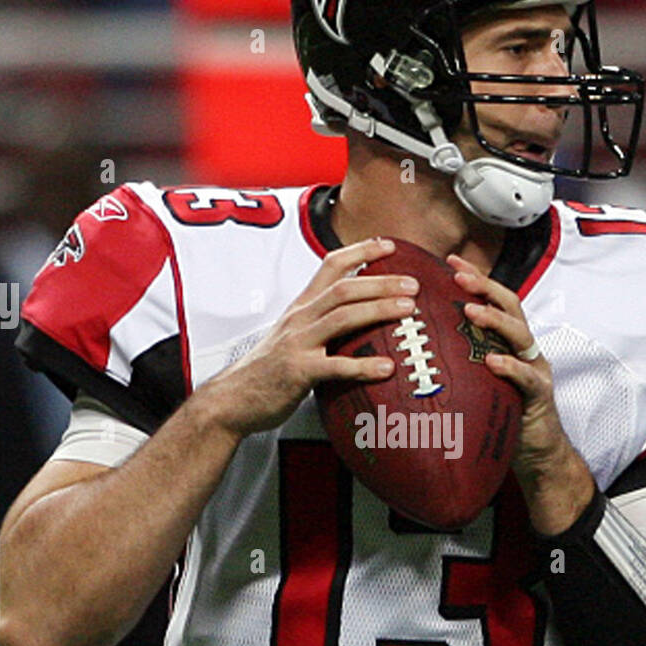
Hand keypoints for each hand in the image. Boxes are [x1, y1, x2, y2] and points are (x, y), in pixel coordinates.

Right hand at [199, 238, 417, 439]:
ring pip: (343, 317)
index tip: (389, 245)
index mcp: (301, 307)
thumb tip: (358, 320)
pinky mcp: (298, 372)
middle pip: (345, 288)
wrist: (232, 400)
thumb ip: (320, 324)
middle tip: (413, 283)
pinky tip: (386, 368)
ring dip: (379, 310)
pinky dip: (363, 366)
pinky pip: (335, 366)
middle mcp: (300, 319)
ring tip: (408, 310)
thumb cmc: (267, 371)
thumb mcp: (292, 336)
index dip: (361, 251)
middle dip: (382, 282)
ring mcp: (298, 344)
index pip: (331, 266)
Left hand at [447, 254, 594, 532]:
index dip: (476, 279)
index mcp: (510, 343)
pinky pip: (527, 377)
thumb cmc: (501, 417)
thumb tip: (415, 351)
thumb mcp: (477, 384)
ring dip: (494, 320)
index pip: (495, 301)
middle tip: (457, 274)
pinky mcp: (540, 396)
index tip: (449, 261)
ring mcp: (535, 371)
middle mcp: (525, 350)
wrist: (536, 456)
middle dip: (484, 287)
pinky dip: (510, 367)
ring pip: (520, 335)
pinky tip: (492, 361)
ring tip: (470, 311)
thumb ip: (459, 363)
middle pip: (510, 306)